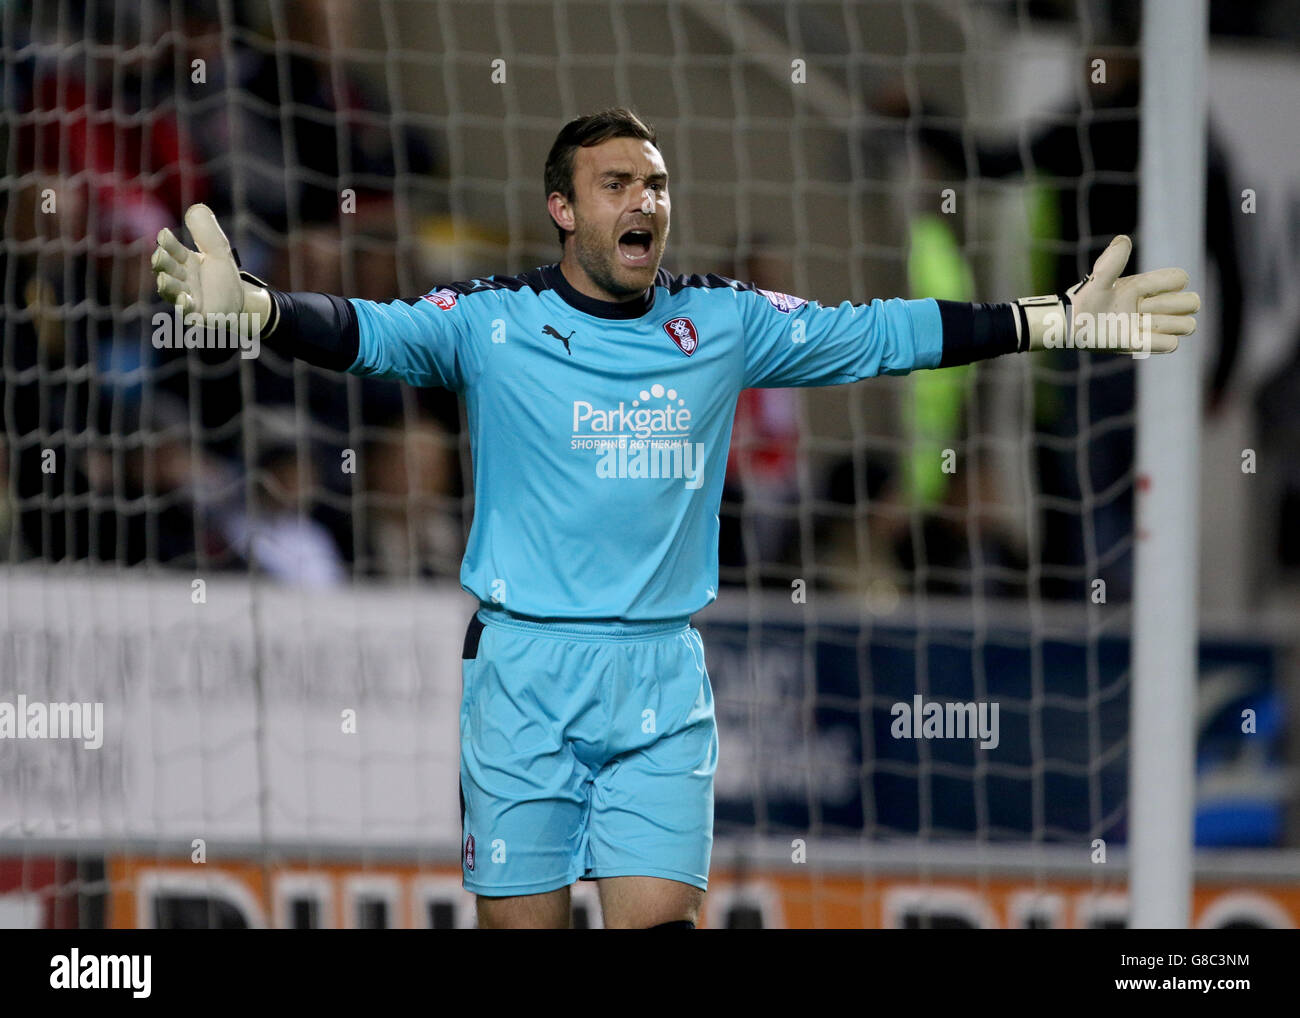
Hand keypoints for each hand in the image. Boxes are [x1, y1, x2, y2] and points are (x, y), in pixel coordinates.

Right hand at [151, 204, 271, 327]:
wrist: (239, 302)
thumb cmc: (222, 276)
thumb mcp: (218, 250)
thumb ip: (207, 232)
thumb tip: (197, 208)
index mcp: (184, 260)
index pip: (172, 249)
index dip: (168, 243)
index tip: (164, 234)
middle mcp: (180, 278)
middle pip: (167, 269)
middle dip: (162, 263)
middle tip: (160, 256)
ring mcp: (186, 296)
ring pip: (172, 290)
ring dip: (167, 285)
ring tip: (164, 279)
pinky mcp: (196, 313)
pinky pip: (187, 310)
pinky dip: (184, 306)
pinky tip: (184, 300)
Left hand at [1022, 236, 1199, 354]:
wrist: (1070, 326)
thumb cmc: (1083, 300)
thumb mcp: (1098, 280)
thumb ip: (1111, 262)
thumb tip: (1124, 239)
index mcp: (1146, 285)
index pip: (1181, 279)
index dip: (1170, 284)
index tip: (1143, 290)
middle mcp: (1152, 305)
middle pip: (1192, 302)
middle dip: (1173, 306)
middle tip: (1142, 310)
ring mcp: (1149, 326)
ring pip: (1188, 324)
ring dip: (1167, 324)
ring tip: (1140, 325)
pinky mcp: (1142, 344)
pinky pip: (1171, 344)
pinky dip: (1159, 342)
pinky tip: (1138, 338)